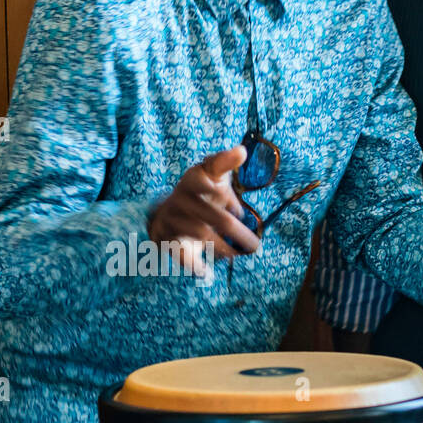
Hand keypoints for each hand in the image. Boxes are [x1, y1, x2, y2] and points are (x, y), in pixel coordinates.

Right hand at [148, 146, 259, 277]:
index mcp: (193, 180)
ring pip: (203, 237)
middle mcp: (181, 198)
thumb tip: (241, 150)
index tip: (234, 204)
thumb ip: (224, 162)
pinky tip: (205, 272)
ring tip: (237, 255)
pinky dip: (194, 265)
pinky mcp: (167, 238)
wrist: (168, 213)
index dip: (221, 191)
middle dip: (240, 233)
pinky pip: (181, 255)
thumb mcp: (212, 174)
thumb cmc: (201, 192)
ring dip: (224, 249)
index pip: (203, 179)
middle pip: (218, 218)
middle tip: (255, 246)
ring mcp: (173, 219)